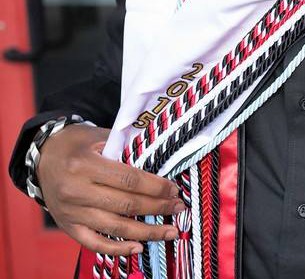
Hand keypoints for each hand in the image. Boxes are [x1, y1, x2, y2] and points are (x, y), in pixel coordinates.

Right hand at [37, 124, 186, 256]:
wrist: (43, 155)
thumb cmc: (78, 143)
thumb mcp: (101, 136)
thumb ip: (126, 149)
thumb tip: (160, 163)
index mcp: (86, 165)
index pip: (129, 180)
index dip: (155, 187)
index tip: (174, 189)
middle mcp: (77, 191)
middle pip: (126, 205)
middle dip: (157, 208)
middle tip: (179, 208)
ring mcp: (71, 212)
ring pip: (115, 227)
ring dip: (146, 232)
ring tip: (169, 231)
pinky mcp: (68, 226)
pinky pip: (94, 243)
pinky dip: (117, 249)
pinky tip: (139, 248)